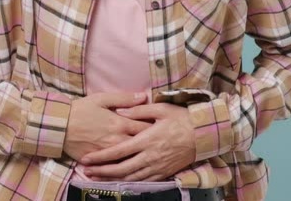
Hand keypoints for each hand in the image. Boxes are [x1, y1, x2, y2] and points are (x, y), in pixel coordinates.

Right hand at [62, 92, 152, 161]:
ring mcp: (110, 152)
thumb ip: (124, 98)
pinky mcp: (101, 161)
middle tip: (160, 139)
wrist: (59, 126)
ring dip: (142, 154)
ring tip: (149, 151)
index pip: (146, 126)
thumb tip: (144, 95)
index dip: (157, 126)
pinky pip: (118, 165)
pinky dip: (127, 164)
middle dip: (152, 141)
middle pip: (142, 143)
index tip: (163, 125)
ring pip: (132, 156)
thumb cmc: (81, 109)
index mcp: (120, 123)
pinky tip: (133, 162)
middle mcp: (118, 140)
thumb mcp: (102, 98)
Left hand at [79, 102, 195, 181]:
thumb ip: (139, 109)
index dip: (101, 157)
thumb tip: (120, 110)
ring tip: (97, 178)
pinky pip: (143, 181)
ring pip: (130, 177)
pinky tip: (119, 181)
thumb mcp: (161, 108)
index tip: (87, 159)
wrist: (204, 136)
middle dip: (102, 171)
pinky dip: (129, 182)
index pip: (118, 151)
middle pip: (121, 169)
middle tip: (86, 171)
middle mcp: (150, 156)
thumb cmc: (182, 119)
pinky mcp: (164, 173)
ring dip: (112, 179)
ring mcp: (157, 167)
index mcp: (147, 139)